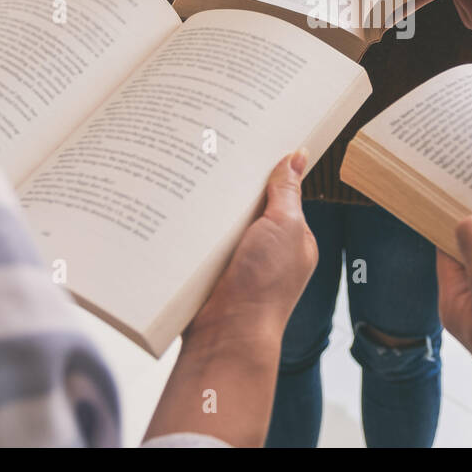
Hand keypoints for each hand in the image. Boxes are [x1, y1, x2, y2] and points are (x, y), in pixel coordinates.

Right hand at [145, 150, 316, 447]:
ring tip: (186, 165)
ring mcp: (234, 258)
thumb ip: (287, 193)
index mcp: (290, 234)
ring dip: (206, 201)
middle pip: (245, 201)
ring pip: (218, 217)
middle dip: (231, 180)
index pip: (279, 190)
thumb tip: (297, 155)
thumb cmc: (265, 286)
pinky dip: (188, 223)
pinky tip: (173, 200)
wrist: (227, 336)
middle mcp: (263, 245)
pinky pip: (197, 237)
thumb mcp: (285, 228)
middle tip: (209, 144)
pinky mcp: (207, 269)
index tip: (249, 134)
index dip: (266, 166)